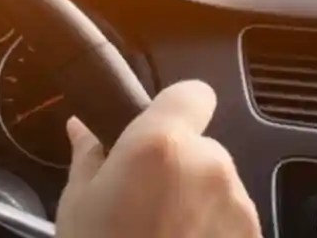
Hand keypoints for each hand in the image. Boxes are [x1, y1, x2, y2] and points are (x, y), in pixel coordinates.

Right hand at [55, 80, 259, 237]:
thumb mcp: (78, 203)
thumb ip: (89, 156)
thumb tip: (83, 130)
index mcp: (160, 145)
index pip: (192, 93)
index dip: (175, 106)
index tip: (157, 126)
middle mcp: (209, 167)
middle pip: (201, 146)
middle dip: (178, 164)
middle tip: (143, 198)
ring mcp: (238, 207)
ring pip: (218, 186)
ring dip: (196, 200)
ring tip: (161, 233)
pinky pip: (230, 220)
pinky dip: (211, 230)